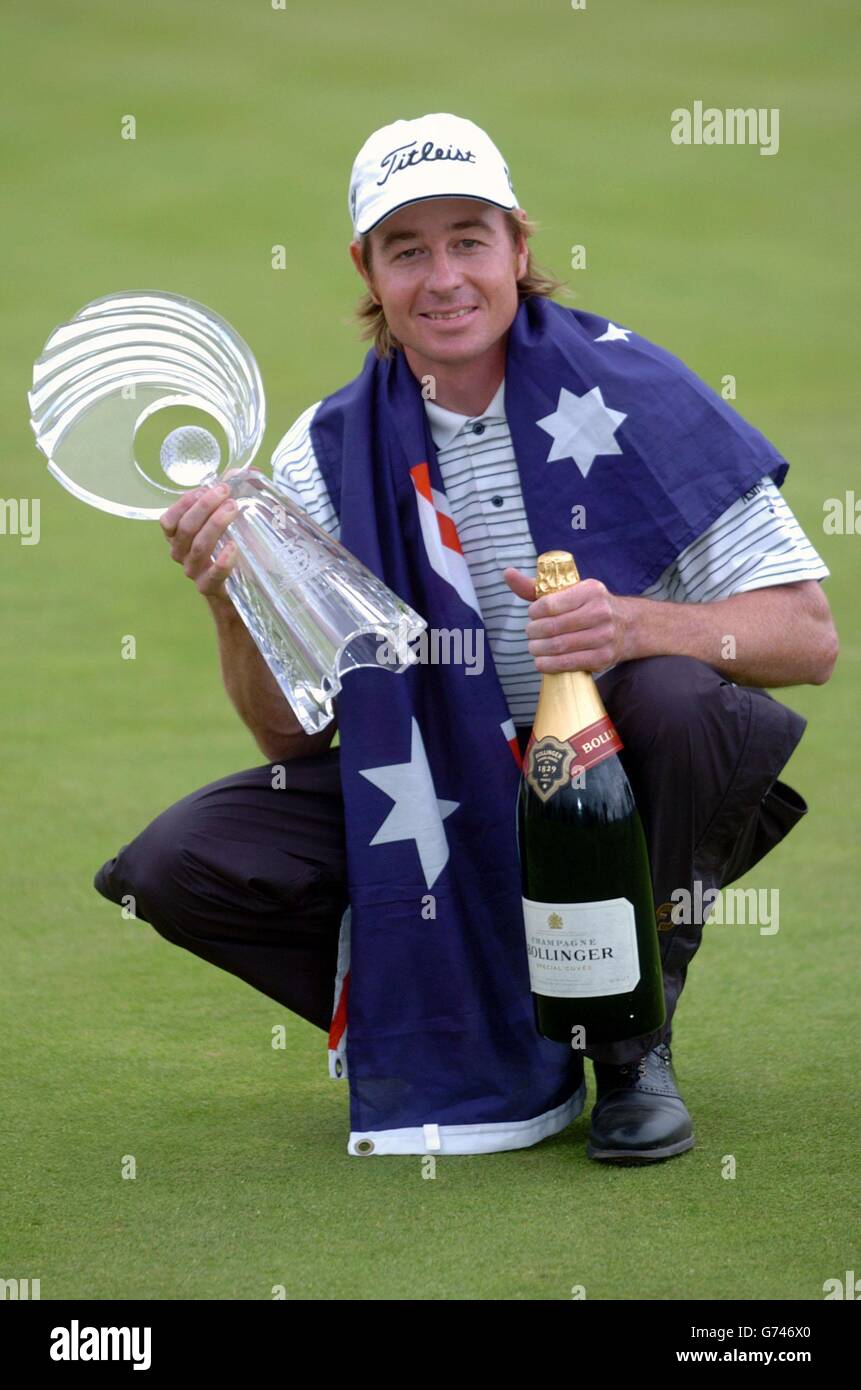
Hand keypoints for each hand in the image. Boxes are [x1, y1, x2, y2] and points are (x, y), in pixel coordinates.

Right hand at [159, 475, 241, 599]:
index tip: (208, 488)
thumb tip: (249, 470)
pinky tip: (234, 547)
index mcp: (178, 537)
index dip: (185, 503)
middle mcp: (181, 554)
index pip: (169, 519)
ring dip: (214, 526)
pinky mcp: (209, 587)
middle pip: (185, 529)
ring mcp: (194, 571)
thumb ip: (233, 495)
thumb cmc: (228, 548)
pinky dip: (223, 560)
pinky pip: (212, 575)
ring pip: (198, 547)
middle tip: (226, 493)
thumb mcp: (229, 520)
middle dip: (204, 507)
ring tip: (233, 509)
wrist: (236, 589)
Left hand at [503, 566, 631, 672]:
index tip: (532, 616)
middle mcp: (600, 612)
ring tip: (534, 647)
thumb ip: (537, 587)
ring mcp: (604, 636)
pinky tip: (542, 661)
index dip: (534, 613)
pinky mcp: (603, 658)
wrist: (628, 626)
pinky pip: (568, 663)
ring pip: (559, 646)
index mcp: (590, 591)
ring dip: (538, 650)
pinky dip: (548, 665)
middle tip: (531, 634)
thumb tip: (507, 573)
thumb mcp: (569, 592)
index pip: (550, 604)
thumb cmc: (589, 607)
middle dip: (533, 633)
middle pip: (552, 627)